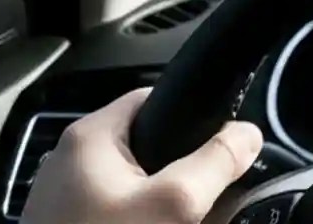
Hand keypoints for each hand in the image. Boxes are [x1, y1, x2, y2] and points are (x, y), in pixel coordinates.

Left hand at [22, 87, 262, 223]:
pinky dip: (138, 220)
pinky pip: (114, 211)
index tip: (222, 148)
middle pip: (146, 146)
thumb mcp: (173, 206)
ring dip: (162, 203)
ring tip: (183, 221)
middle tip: (206, 200)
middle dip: (182, 171)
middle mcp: (71, 158)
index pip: (156, 100)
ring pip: (132, 185)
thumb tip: (248, 134)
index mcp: (91, 135)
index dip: (194, 119)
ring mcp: (64, 197)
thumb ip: (215, 164)